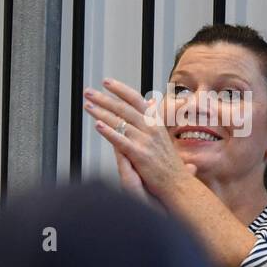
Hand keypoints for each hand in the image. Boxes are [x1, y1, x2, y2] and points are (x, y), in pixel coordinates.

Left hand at [85, 78, 196, 198]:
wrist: (178, 184)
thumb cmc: (168, 164)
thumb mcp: (162, 135)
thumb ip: (153, 119)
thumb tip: (149, 102)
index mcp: (155, 122)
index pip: (136, 99)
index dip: (120, 89)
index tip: (106, 82)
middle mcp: (151, 128)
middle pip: (124, 108)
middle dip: (104, 98)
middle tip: (89, 91)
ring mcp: (145, 141)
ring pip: (120, 122)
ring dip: (101, 112)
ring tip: (87, 106)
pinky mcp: (140, 155)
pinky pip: (121, 140)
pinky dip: (109, 132)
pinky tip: (98, 126)